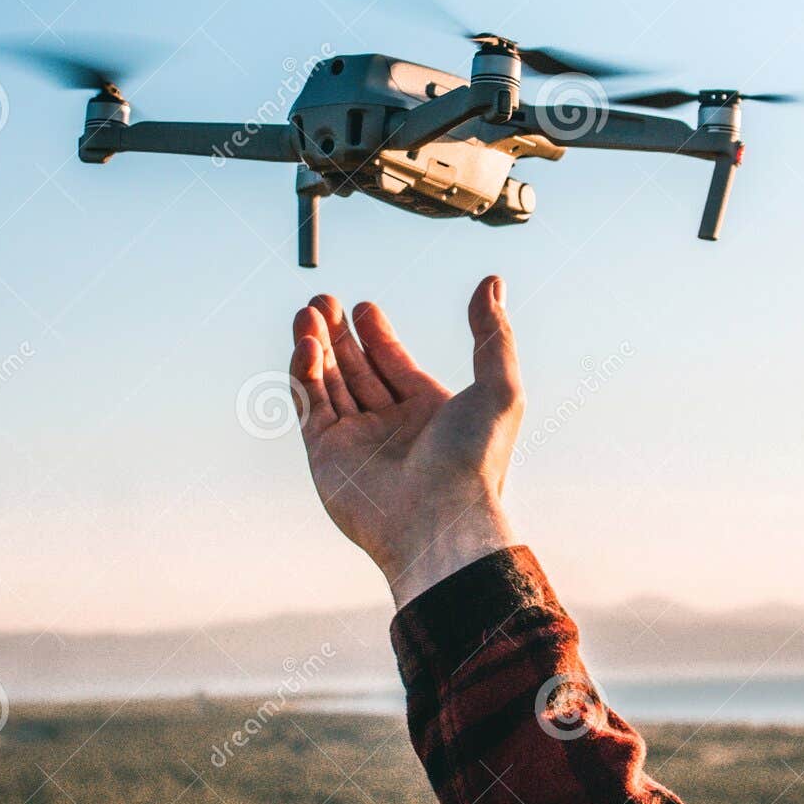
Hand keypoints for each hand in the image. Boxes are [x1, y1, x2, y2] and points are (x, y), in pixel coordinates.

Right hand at [290, 276, 524, 607]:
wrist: (439, 521)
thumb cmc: (475, 460)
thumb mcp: (499, 387)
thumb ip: (493, 333)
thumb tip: (493, 282)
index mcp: (430, 413)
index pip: (395, 364)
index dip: (377, 335)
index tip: (363, 307)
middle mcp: (392, 427)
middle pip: (357, 369)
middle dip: (339, 335)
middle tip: (324, 300)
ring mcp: (357, 442)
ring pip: (329, 384)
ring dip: (316, 346)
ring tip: (308, 311)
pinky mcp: (326, 456)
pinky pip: (310, 407)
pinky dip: (305, 373)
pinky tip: (307, 343)